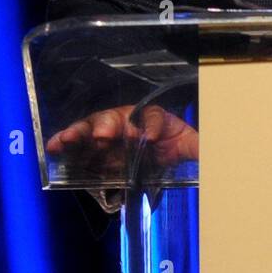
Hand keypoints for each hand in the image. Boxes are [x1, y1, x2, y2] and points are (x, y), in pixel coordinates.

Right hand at [46, 103, 199, 176]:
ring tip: (68, 139)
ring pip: (93, 126)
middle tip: (104, 135)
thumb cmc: (169, 144)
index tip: (150, 139)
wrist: (152, 155)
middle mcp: (128, 121)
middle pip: (117, 117)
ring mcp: (108, 132)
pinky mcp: (92, 146)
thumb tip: (217, 150)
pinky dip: (63, 143)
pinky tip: (53, 147)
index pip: (154, 117)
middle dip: (109, 124)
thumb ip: (197, 147)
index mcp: (154, 118)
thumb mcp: (186, 145)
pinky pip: (76, 142)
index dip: (152, 126)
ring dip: (80, 131)